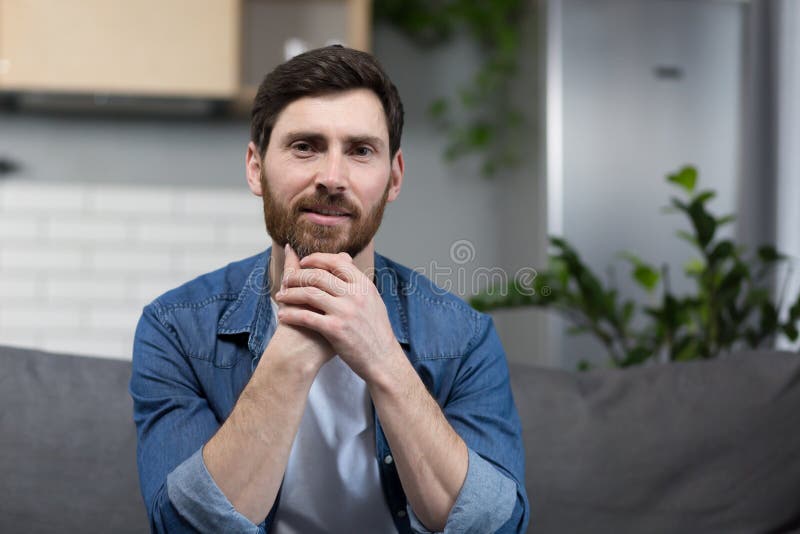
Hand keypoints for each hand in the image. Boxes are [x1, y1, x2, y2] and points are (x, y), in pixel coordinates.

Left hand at [274, 251, 401, 380]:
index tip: (304, 262)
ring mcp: (345, 311)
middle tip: (286, 280)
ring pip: (309, 293)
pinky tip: (283, 315)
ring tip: (280, 296)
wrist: (383, 359)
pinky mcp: (335, 329)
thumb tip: (344, 259)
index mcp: (364, 285)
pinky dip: (291, 314)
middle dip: (297, 276)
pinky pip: (306, 317)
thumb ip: (356, 280)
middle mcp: (355, 295)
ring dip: (290, 294)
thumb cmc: (377, 331)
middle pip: (318, 276)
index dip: (316, 259)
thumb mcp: (372, 299)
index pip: (336, 262)